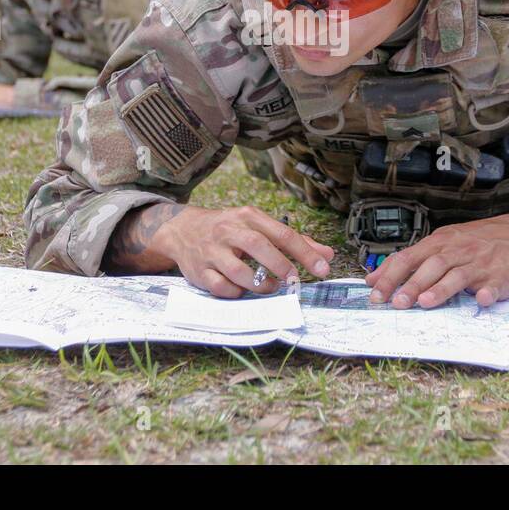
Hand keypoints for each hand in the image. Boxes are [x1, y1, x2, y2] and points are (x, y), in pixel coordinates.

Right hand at [159, 205, 333, 297]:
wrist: (182, 230)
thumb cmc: (230, 230)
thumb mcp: (259, 226)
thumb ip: (293, 241)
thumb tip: (326, 255)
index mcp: (248, 217)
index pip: (282, 233)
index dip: (305, 253)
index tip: (322, 269)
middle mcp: (229, 231)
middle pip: (259, 246)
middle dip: (281, 266)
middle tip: (294, 281)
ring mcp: (213, 252)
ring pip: (238, 271)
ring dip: (259, 285)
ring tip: (270, 288)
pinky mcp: (200, 271)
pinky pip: (221, 287)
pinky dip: (236, 293)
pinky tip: (243, 290)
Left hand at [365, 212, 508, 309]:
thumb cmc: (470, 243)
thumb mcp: (438, 244)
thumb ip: (409, 261)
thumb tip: (374, 279)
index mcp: (438, 243)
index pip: (408, 258)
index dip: (390, 276)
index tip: (374, 294)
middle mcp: (456, 251)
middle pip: (431, 266)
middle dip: (412, 285)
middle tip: (397, 304)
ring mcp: (478, 264)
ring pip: (457, 275)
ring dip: (441, 289)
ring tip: (426, 303)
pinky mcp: (500, 276)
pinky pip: (494, 285)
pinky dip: (487, 293)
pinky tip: (481, 300)